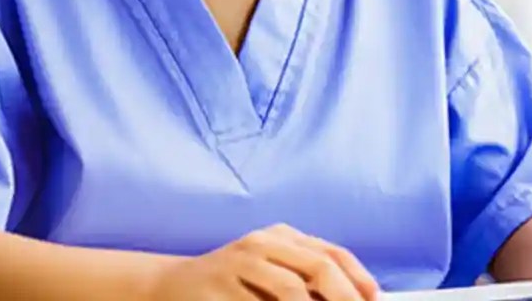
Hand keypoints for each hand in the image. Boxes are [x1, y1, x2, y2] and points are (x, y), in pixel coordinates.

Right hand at [143, 223, 379, 300]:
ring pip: (291, 290)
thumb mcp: (271, 273)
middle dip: (344, 298)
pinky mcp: (219, 286)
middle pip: (319, 267)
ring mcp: (240, 262)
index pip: (333, 253)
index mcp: (283, 236)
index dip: (359, 279)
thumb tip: (356, 298)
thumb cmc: (233, 284)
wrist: (172, 285)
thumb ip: (307, 282)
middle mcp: (264, 242)